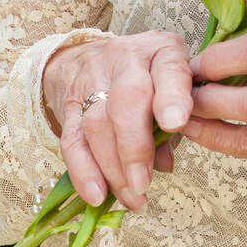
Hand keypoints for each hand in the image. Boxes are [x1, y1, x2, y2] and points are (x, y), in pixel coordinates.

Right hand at [42, 31, 193, 210]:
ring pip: (97, 124)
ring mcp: (92, 80)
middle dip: (134, 147)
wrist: (92, 57)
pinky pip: (72, 141)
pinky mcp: (70, 105)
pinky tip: (97, 195)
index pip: (169, 68)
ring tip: (131, 197)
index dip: (172, 96)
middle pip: (126, 100)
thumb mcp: (172, 84)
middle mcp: (126, 59)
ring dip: (113, 168)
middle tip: (143, 182)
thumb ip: (175, 121)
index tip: (176, 124)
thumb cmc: (148, 75)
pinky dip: (84, 172)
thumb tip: (165, 165)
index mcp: (162, 50)